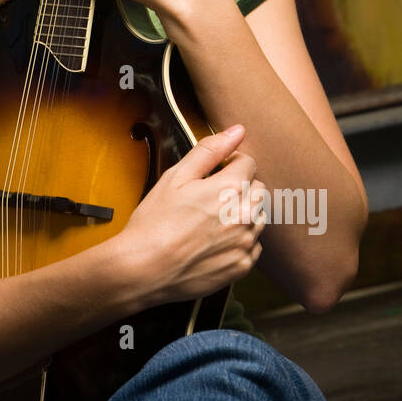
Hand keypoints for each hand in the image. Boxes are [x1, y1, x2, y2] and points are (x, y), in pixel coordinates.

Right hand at [99, 124, 267, 308]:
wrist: (144, 269)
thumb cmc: (155, 223)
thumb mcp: (176, 176)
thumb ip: (210, 150)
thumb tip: (237, 131)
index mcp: (231, 188)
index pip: (248, 163)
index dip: (229, 164)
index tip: (213, 174)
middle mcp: (245, 214)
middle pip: (257, 189)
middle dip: (239, 187)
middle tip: (209, 197)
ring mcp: (246, 242)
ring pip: (257, 217)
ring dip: (241, 214)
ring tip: (209, 222)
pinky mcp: (242, 265)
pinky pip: (252, 245)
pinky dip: (238, 241)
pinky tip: (212, 242)